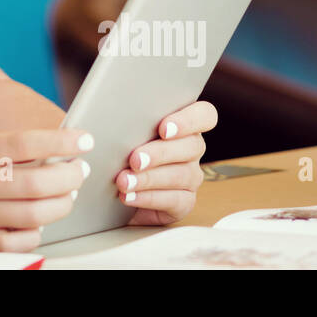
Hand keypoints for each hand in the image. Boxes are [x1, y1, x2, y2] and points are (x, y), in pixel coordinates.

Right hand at [0, 121, 92, 251]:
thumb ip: (3, 137)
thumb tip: (51, 144)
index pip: (27, 143)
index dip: (62, 142)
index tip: (84, 140)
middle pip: (37, 182)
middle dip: (69, 175)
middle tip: (80, 169)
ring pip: (35, 215)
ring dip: (62, 203)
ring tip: (68, 192)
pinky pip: (19, 243)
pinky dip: (38, 231)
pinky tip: (41, 218)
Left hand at [115, 100, 216, 225]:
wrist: (111, 190)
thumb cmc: (118, 151)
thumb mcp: (123, 132)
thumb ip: (129, 120)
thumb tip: (114, 114)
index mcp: (182, 124)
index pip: (205, 115)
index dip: (189, 120)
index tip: (164, 128)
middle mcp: (191, 149)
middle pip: (192, 146)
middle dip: (160, 152)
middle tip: (135, 159)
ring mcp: (191, 176)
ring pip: (182, 175)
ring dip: (150, 178)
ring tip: (124, 181)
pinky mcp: (184, 202)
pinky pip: (175, 200)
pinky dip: (149, 198)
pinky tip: (129, 196)